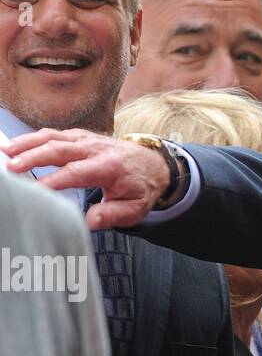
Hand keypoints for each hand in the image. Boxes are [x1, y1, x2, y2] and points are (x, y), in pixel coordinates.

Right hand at [0, 128, 169, 229]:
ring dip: (27, 143)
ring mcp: (85, 139)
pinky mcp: (78, 136)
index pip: (76, 172)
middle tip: (10, 168)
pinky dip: (32, 138)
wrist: (153, 164)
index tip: (35, 191)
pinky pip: (52, 134)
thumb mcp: (135, 209)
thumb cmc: (141, 188)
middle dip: (32, 157)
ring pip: (51, 136)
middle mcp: (94, 148)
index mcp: (108, 166)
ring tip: (4, 152)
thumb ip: (112, 215)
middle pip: (58, 148)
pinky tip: (15, 146)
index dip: (54, 180)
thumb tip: (89, 222)